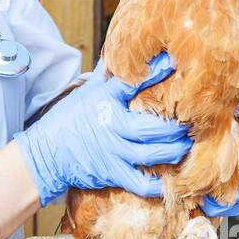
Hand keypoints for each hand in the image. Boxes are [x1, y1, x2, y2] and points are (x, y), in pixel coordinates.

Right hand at [12, 52, 190, 206]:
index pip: (130, 83)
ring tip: (187, 145)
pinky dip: (158, 185)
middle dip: (176, 125)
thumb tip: (122, 52)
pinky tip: (172, 181)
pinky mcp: (111, 173)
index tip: (173, 64)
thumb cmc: (68, 118)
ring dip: (174, 150)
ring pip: (152, 153)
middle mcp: (111, 126)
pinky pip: (140, 183)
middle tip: (192, 121)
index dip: (154, 72)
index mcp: (104, 101)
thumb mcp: (86, 91)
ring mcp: (112, 152)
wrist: (46, 151)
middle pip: (151, 127)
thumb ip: (107, 75)